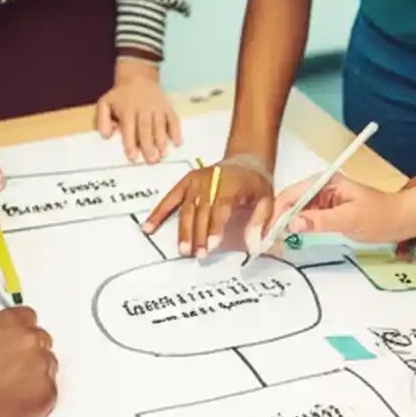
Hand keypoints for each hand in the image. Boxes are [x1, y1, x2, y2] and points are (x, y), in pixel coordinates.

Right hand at [0, 306, 57, 416]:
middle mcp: (31, 341)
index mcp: (12, 321)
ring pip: (47, 372)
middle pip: (42, 346)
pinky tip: (11, 408)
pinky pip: (48, 398)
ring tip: (5, 395)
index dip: (20, 338)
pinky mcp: (45, 398)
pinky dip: (34, 404)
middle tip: (8, 376)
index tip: (15, 348)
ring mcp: (41, 369)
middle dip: (28, 360)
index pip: (30, 320)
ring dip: (33, 381)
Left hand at [95, 58, 181, 162]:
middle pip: (146, 128)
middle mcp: (144, 109)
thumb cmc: (120, 95)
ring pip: (160, 125)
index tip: (133, 157)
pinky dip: (176, 130)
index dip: (131, 143)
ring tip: (163, 155)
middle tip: (151, 160)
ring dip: (162, 141)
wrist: (138, 76)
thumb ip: (102, 120)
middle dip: (149, 145)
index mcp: (128, 109)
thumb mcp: (105, 103)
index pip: (129, 128)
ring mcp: (158, 108)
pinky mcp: (168, 107)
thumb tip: (106, 135)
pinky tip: (177, 142)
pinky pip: (173, 119)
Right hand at [143, 161, 273, 257]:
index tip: (210, 246)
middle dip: (198, 234)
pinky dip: (158, 213)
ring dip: (183, 230)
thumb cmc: (255, 184)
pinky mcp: (185, 183)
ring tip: (182, 249)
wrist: (244, 161)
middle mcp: (210, 182)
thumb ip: (259, 222)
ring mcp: (195, 182)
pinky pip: (170, 199)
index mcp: (230, 185)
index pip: (220, 208)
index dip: (214, 227)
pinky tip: (148, 228)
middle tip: (196, 255)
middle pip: (201, 211)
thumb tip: (253, 246)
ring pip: (186, 208)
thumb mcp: (267, 200)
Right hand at [273, 172, 396, 242]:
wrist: (399, 221)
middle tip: (265, 239)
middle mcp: (320, 188)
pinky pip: (305, 218)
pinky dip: (295, 228)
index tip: (268, 229)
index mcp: (325, 182)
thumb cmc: (378, 216)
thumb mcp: (349, 219)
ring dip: (284, 225)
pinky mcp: (325, 212)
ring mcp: (322, 200)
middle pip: (290, 202)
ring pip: (295, 211)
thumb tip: (293, 224)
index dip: (278, 211)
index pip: (293, 194)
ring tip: (272, 241)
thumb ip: (320, 221)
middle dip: (277, 218)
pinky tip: (287, 239)